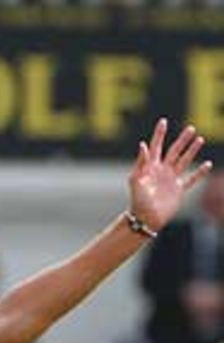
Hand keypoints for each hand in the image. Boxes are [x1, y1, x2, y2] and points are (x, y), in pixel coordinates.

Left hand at [129, 118, 211, 233]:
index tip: (163, 121)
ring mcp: (171, 180)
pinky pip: (191, 179)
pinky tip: (207, 164)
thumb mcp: (135, 180)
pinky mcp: (178, 191)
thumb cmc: (137, 201)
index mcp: (150, 168)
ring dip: (191, 151)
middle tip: (191, 128)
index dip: (159, 134)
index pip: (156, 147)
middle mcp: (162, 171)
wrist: (145, 219)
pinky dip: (199, 173)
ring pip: (183, 161)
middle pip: (174, 151)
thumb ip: (140, 162)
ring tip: (199, 139)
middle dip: (182, 140)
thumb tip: (143, 144)